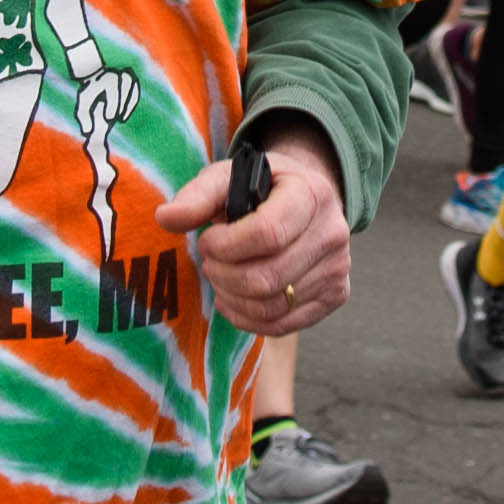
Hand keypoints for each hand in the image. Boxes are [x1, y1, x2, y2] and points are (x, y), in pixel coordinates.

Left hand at [161, 127, 349, 334]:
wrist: (306, 200)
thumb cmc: (261, 189)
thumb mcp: (228, 178)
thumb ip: (197, 196)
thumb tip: (165, 218)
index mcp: (311, 194)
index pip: (267, 234)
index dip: (225, 245)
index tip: (208, 239)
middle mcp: (333, 233)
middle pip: (266, 278)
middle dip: (223, 275)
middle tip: (211, 262)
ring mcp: (338, 268)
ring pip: (272, 307)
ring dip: (232, 298)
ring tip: (221, 277)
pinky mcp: (336, 295)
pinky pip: (283, 325)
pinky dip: (247, 319)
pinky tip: (233, 299)